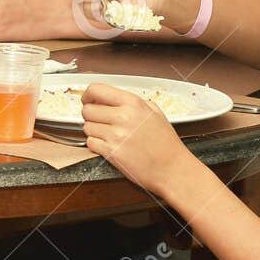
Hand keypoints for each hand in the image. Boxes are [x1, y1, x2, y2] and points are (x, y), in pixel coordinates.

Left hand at [81, 82, 194, 196]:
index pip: (96, 89)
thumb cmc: (166, 144)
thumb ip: (133, 102)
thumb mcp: (155, 113)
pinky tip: (110, 146)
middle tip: (102, 122)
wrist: (173, 169)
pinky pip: (90, 143)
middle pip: (87, 109)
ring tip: (110, 136)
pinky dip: (96, 145)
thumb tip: (112, 97)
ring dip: (94, 131)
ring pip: (86, 127)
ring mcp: (115, 135)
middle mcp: (122, 116)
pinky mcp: (111, 152)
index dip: (88, 95)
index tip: (88, 100)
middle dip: (91, 116)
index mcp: (133, 103)